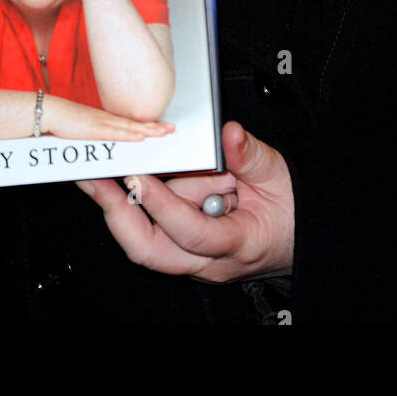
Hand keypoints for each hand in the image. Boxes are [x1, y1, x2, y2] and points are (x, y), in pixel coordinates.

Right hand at [41, 94, 174, 141]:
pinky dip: (130, 135)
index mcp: (102, 119)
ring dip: (148, 130)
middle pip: (134, 123)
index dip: (145, 124)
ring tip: (164, 132)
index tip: (159, 126)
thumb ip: (89, 134)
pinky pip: (115, 133)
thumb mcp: (79, 129)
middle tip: (171, 128)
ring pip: (129, 128)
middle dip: (154, 126)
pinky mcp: (94, 130)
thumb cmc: (60, 121)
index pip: (128, 122)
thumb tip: (95, 140)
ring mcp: (100, 123)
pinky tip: (140, 137)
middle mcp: (105, 119)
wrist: (47, 111)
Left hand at [74, 120, 293, 281]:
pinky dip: (138, 203)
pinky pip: (153, 228)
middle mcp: (209, 261)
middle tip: (94, 180)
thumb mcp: (278, 174)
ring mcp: (194, 259)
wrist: (302, 234)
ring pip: (145, 241)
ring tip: (104, 169)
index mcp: (237, 243)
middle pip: (151, 251)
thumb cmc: (292, 209)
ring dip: (125, 204)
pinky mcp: (185, 248)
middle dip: (117, 215)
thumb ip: (251, 156)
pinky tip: (124, 179)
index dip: (162, 204)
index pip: (191, 232)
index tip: (139, 177)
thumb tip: (229, 134)